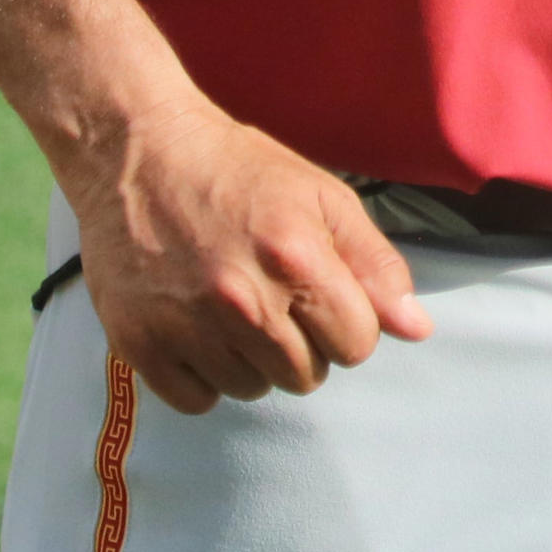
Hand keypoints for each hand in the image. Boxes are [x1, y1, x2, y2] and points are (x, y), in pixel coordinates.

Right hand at [62, 99, 432, 412]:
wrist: (135, 152)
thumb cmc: (236, 171)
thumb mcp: (320, 196)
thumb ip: (374, 263)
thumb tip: (416, 329)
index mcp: (295, 258)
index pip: (357, 345)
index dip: (346, 321)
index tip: (319, 293)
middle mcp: (242, 299)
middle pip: (306, 376)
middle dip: (300, 343)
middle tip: (271, 296)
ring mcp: (186, 325)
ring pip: (252, 389)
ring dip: (250, 359)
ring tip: (229, 305)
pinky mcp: (139, 342)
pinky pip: (197, 400)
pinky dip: (202, 374)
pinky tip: (195, 326)